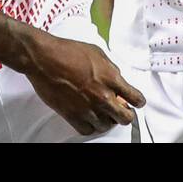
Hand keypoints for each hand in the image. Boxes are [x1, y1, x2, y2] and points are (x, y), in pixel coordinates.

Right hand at [19, 31, 144, 136]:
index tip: (136, 102)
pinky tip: (88, 117)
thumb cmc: (67, 51)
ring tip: (101, 112)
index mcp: (111, 78)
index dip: (138, 102)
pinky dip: (90, 126)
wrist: (44, 58)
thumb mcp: (97, 52)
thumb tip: (117, 78)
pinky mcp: (72, 116)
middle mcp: (102, 96)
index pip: (135, 98)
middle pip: (125, 118)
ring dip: (106, 120)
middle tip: (121, 110)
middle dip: (125, 114)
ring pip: (106, 126)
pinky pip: (88, 130)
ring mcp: (88, 108)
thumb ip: (111, 68)